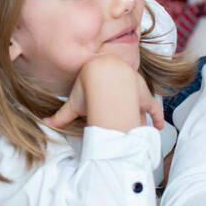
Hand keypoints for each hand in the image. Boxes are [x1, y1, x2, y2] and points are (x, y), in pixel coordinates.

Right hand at [44, 54, 163, 131]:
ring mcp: (135, 94)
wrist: (103, 74)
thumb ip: (61, 116)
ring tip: (144, 131)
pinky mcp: (145, 99)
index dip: (114, 112)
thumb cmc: (87, 85)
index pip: (113, 102)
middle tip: (130, 129)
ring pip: (141, 108)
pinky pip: (154, 109)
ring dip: (143, 118)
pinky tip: (159, 127)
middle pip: (127, 106)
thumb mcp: (73, 104)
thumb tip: (45, 123)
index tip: (115, 122)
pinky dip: (158, 118)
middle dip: (129, 115)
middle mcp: (123, 92)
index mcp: (107, 91)